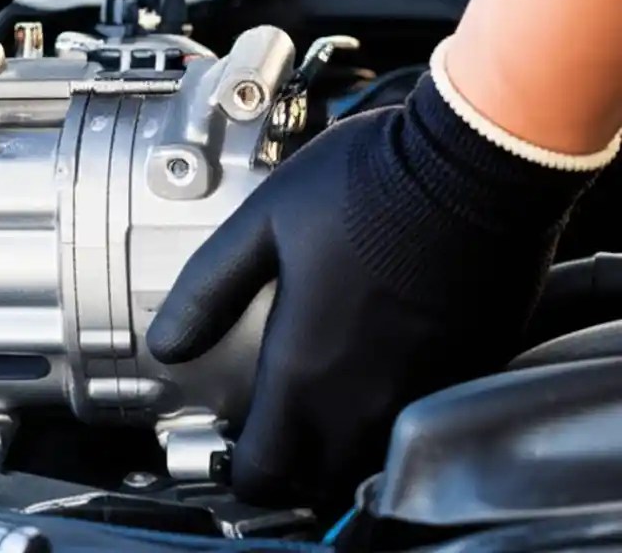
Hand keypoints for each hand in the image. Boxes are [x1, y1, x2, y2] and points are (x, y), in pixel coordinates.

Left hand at [146, 76, 591, 508]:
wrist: (476, 161)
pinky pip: (420, 420)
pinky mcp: (470, 370)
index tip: (236, 442)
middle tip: (278, 418)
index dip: (242, 468)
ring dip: (342, 444)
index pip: (265, 473)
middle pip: (319, 481)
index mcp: (307, 370)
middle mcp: (368, 399)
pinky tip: (381, 361)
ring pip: (372, 459)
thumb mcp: (262, 225)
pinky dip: (394, 412)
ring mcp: (425, 390)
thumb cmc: (370, 184)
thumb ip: (208, 292)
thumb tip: (166, 343)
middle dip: (292, 463)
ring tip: (325, 392)